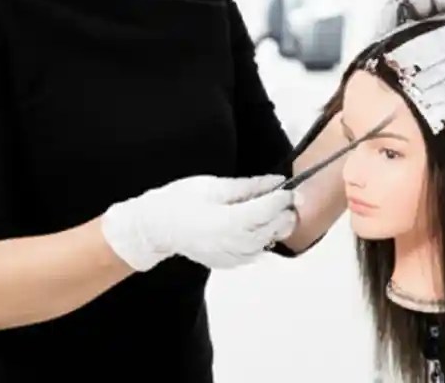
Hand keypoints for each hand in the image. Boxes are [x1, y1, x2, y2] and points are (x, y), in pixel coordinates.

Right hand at [101, 174, 298, 270]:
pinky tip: (251, 226)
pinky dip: (259, 238)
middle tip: (282, 197)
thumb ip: (249, 186)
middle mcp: (235, 243)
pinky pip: (255, 252)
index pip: (270, 210)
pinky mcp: (230, 263)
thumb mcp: (214, 186)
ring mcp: (233, 257)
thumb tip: (276, 181)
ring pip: (268, 242)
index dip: (283, 197)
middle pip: (275, 229)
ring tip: (265, 210)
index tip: (288, 187)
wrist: (156, 227)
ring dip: (273, 226)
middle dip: (283, 212)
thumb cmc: (179, 202)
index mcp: (231, 221)